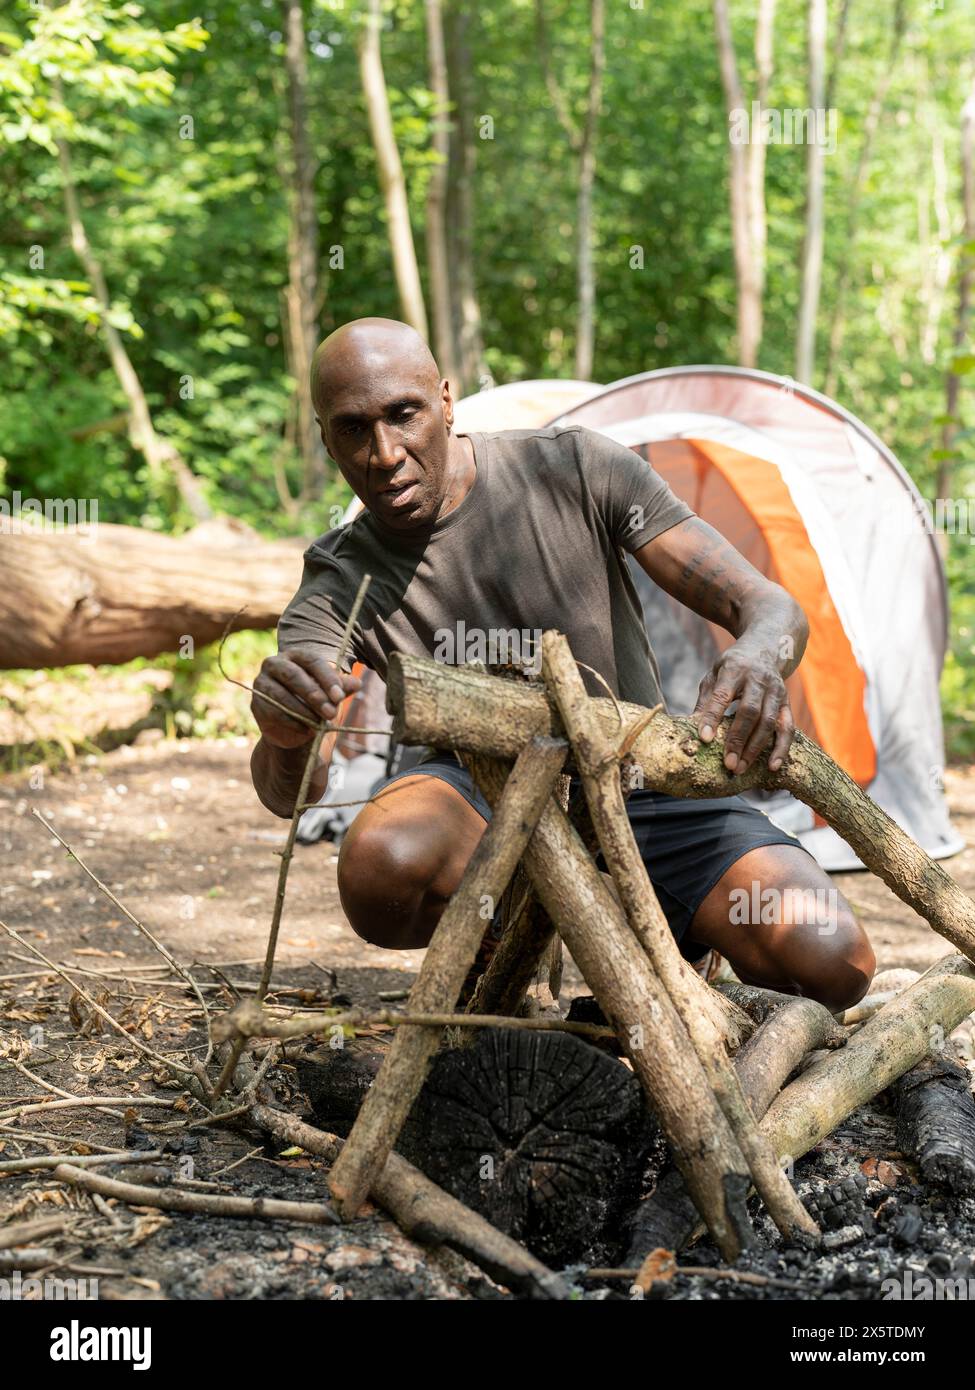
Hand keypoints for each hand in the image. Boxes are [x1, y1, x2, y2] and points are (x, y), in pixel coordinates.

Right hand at [251, 650, 361, 748]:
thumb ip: (341, 687)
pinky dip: (292, 722)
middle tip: (331, 713)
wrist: (294, 726)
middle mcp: (275, 664)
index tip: (340, 697)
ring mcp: (262, 683)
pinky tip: (307, 730)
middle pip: (294, 676)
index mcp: (295, 655)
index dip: (327, 678)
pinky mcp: (256, 703)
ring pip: (282, 695)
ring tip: (320, 724)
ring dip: (303, 711)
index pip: (312, 661)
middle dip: (315, 695)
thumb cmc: (314, 701)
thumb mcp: (330, 693)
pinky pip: (274, 712)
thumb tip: (357, 683)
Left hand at [692, 643, 794, 774]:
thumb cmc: (732, 666)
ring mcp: (776, 691)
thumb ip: (706, 700)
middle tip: (727, 763)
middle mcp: (758, 679)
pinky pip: (788, 727)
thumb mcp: (714, 674)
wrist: (766, 647)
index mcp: (734, 669)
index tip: (704, 738)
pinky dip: (782, 748)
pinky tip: (773, 766)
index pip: (722, 695)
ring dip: (755, 748)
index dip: (713, 717)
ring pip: (769, 722)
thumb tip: (691, 728)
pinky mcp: (787, 702)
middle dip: (738, 739)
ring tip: (740, 768)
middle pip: (750, 711)